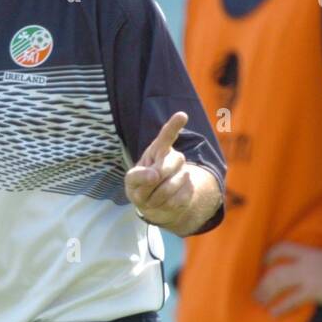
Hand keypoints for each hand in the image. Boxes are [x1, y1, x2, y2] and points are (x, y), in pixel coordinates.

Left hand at [126, 112, 199, 229]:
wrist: (155, 203)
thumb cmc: (140, 185)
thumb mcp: (131, 181)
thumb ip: (138, 176)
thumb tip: (154, 175)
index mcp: (158, 150)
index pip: (166, 136)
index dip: (174, 126)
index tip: (182, 115)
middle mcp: (175, 158)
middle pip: (163, 169)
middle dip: (149, 182)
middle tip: (144, 186)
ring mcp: (184, 173)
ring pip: (169, 187)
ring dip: (154, 197)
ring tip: (151, 196)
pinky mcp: (190, 189)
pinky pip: (176, 200)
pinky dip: (164, 205)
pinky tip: (163, 202)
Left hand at [253, 242, 321, 316]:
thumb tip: (320, 268)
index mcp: (310, 253)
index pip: (284, 248)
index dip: (271, 254)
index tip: (263, 261)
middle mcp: (305, 263)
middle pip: (276, 271)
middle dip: (264, 282)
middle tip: (255, 292)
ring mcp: (308, 277)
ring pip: (279, 283)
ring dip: (267, 293)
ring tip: (260, 301)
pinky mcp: (313, 291)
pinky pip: (292, 300)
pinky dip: (282, 307)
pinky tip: (274, 314)